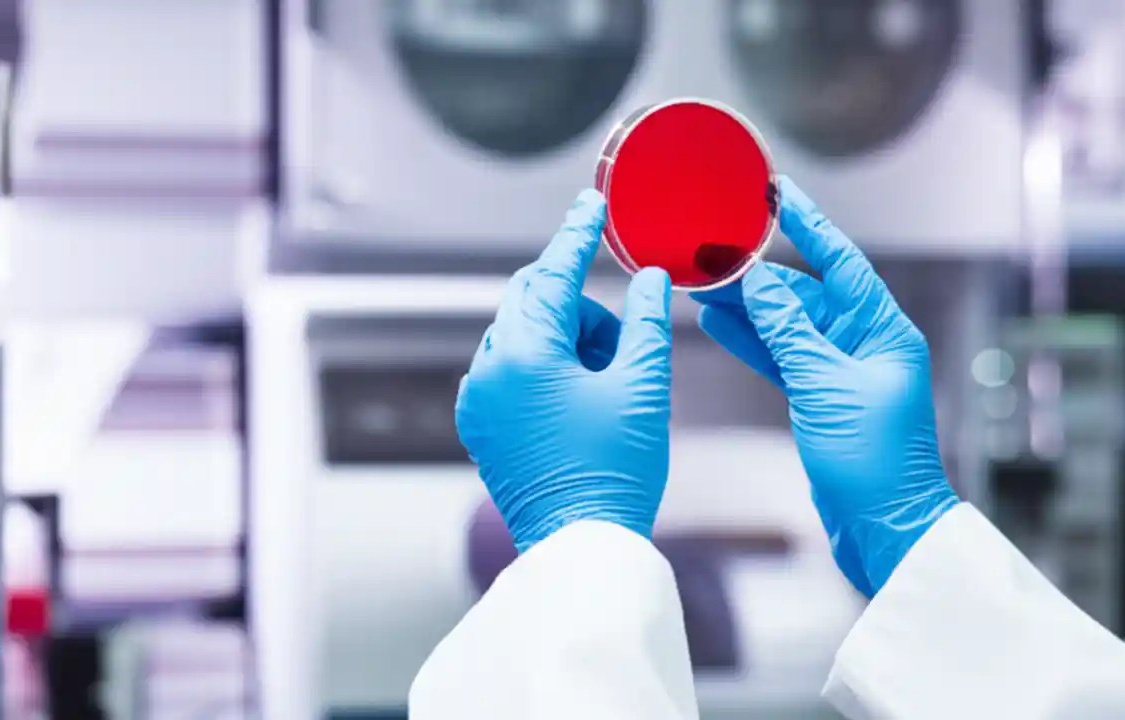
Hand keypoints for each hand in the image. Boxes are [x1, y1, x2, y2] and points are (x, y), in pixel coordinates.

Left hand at [457, 190, 672, 552]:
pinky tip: (575, 399)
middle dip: (578, 306)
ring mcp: (477, 398)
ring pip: (520, 333)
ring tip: (605, 382)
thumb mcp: (643, 388)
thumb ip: (647, 322)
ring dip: (562, 338)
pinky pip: (506, 368)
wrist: (581, 545)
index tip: (591, 203)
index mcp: (525, 354)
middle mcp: (487, 369)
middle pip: (531, 298)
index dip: (578, 234)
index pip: (553, 273)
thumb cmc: (617, 471)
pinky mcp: (478, 423)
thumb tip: (648, 279)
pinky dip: (540, 365)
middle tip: (620, 339)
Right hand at [693, 177, 957, 596]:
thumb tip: (758, 282)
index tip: (775, 192)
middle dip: (760, 273)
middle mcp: (865, 343)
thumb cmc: (873, 460)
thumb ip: (788, 331)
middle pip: (806, 292)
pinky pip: (781, 357)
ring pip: (787, 325)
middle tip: (714, 250)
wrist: (885, 529)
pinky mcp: (820, 398)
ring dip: (748, 307)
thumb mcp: (824, 386)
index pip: (841, 261)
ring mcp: (841, 371)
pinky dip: (752, 341)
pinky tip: (717, 323)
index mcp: (883, 331)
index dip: (808, 224)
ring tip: (702, 283)